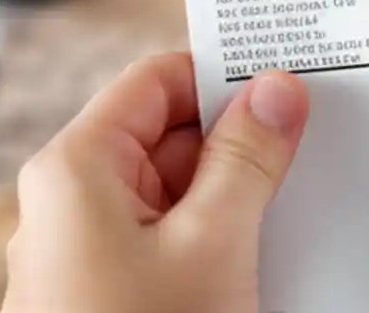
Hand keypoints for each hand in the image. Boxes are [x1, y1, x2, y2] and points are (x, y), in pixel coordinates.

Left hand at [2, 54, 308, 312]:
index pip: (158, 82)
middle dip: (235, 146)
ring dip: (229, 199)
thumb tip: (273, 94)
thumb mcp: (213, 242)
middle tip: (298, 151)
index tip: (283, 86)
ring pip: (174, 192)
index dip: (222, 78)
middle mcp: (70, 202)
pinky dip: (212, 238)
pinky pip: (167, 238)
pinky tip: (251, 258)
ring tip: (273, 218)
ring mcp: (88, 250)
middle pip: (167, 136)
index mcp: (76, 168)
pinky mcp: (109, 291)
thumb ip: (248, 158)